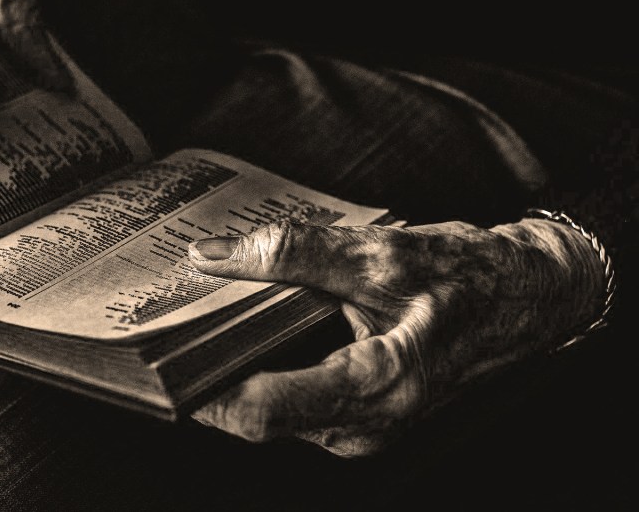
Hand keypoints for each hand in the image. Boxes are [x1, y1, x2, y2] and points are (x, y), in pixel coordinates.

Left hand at [186, 217, 604, 455]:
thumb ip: (292, 253)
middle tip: (169, 324)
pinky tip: (246, 329)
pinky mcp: (355, 415)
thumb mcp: (379, 252)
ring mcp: (358, 427)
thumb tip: (214, 257)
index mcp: (376, 387)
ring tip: (202, 318)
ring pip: (268, 411)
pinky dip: (261, 369)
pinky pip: (290, 402)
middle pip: (253, 415)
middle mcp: (363, 424)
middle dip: (207, 372)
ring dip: (232, 369)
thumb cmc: (465, 278)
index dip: (200, 386)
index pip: (258, 410)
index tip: (158, 355)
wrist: (522, 300)